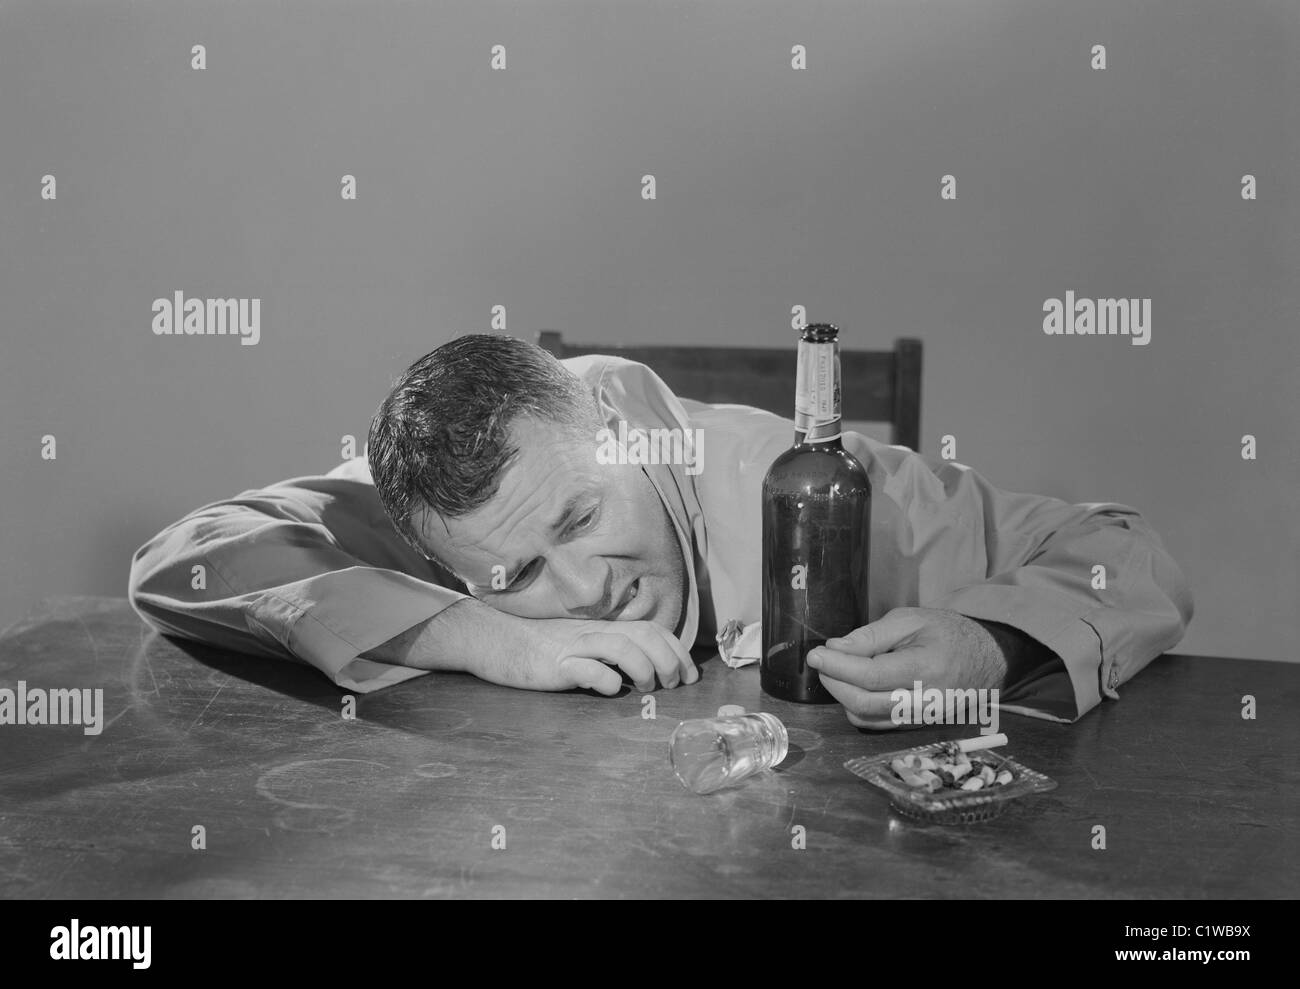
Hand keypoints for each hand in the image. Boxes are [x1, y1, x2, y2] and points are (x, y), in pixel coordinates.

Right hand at [471, 614, 699, 695]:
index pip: (652, 629)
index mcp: (605, 628)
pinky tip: (611, 690)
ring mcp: (576, 646)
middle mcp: (595, 632)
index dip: (677, 650)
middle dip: (669, 659)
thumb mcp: (584, 645)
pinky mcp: (556, 664)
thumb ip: (611, 652)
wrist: (498, 641)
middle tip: (674, 684)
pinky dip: (605, 679)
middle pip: (644, 634)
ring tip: (649, 688)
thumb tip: (646, 670)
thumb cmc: (542, 648)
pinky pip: (586, 668)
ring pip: (622, 646)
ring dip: (645, 668)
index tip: (690, 674)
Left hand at [806, 607, 1005, 729]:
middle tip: (822, 662)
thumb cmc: (949, 632)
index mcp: (927, 669)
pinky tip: (856, 685)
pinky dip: (858, 706)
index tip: (815, 654)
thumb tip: (834, 649)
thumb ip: (872, 635)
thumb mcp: (911, 619)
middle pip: (864, 703)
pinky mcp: (918, 727)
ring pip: (866, 719)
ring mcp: (923, 720)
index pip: (871, 676)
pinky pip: (877, 724)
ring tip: (838, 671)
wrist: (989, 658)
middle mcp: (927, 702)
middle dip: (834, 682)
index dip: (837, 666)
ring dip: (842, 696)